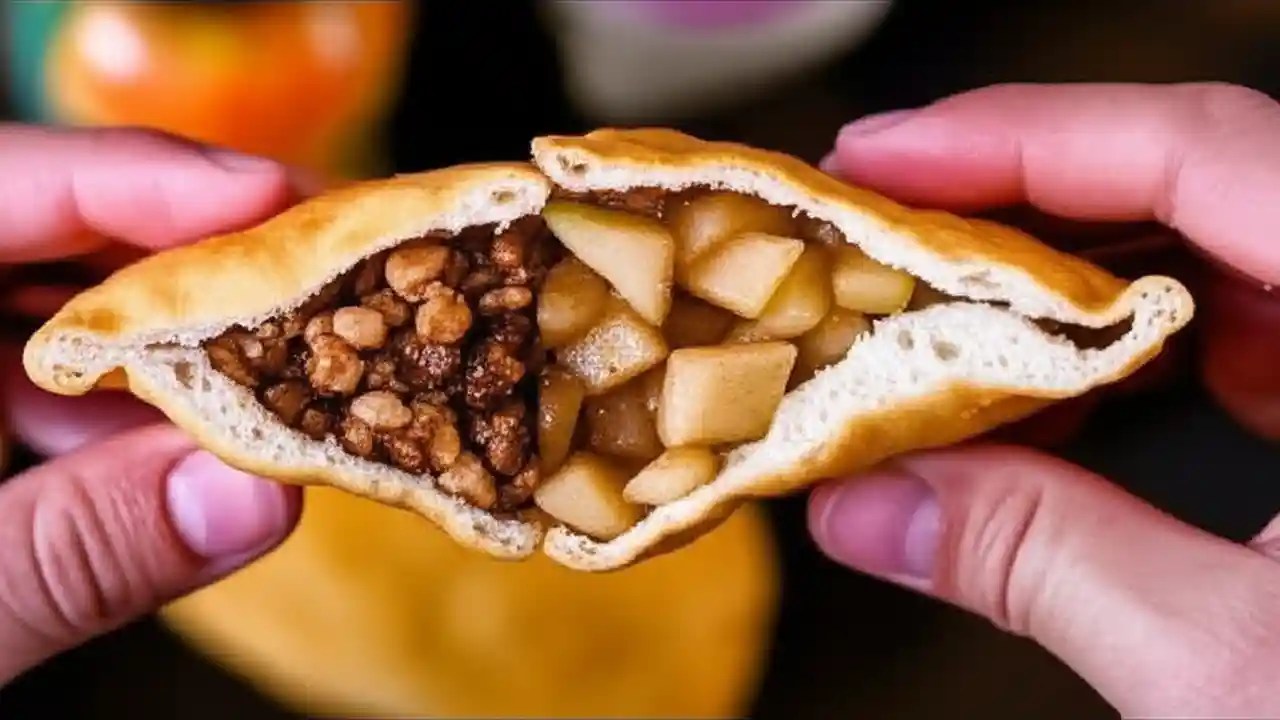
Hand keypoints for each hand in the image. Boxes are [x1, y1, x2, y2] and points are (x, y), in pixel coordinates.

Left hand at [0, 125, 310, 683]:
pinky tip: (145, 454)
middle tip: (295, 292)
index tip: (272, 204)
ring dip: (140, 344)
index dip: (136, 180)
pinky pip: (8, 374)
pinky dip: (90, 407)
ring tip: (233, 392)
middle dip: (167, 264)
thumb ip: (65, 556)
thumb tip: (253, 494)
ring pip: (22, 302)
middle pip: (20, 229)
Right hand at [812, 83, 1279, 716]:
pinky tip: (1029, 395)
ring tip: (926, 312)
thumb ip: (1046, 566)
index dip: (1024, 134)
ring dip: (1053, 285)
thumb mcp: (1237, 676)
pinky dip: (1115, 355)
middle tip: (877, 228)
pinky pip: (1231, 340)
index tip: (880, 157)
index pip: (1209, 154)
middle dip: (1016, 206)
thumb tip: (868, 509)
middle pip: (1196, 189)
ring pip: (1207, 263)